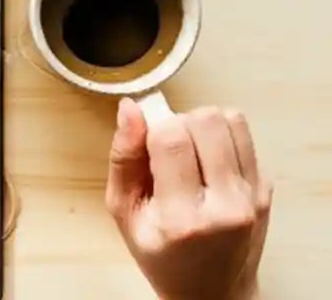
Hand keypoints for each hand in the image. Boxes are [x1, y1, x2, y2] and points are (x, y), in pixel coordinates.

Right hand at [106, 99, 272, 299]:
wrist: (212, 291)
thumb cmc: (162, 254)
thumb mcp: (124, 213)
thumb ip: (123, 158)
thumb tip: (131, 108)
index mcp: (182, 219)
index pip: (171, 138)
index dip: (152, 126)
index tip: (144, 138)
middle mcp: (226, 207)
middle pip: (205, 121)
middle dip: (178, 123)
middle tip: (166, 149)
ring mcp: (252, 197)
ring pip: (230, 119)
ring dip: (202, 125)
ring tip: (189, 151)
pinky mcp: (266, 188)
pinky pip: (244, 135)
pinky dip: (222, 137)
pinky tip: (208, 162)